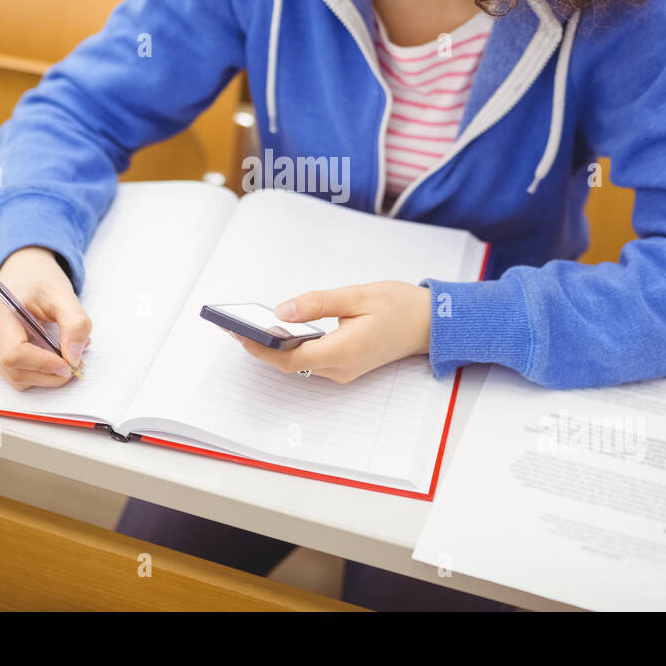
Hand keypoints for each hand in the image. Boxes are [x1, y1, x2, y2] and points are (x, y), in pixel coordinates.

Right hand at [0, 246, 91, 390]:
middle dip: (48, 374)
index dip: (43, 364)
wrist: (24, 275)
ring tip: (64, 356)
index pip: (13, 353)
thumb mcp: (65, 295)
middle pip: (14, 369)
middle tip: (76, 364)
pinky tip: (48, 356)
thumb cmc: (42, 282)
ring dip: (44, 375)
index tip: (69, 365)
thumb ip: (76, 325)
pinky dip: (35, 372)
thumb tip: (73, 359)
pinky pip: (12, 375)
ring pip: (14, 377)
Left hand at [225, 281, 431, 383]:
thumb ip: (318, 303)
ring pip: (299, 364)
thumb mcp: (357, 296)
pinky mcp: (345, 364)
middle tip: (235, 326)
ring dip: (275, 348)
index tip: (238, 333)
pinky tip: (281, 330)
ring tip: (250, 326)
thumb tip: (282, 311)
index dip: (260, 348)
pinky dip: (292, 347)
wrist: (429, 323)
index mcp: (344, 351)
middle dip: (261, 347)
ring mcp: (343, 370)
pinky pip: (311, 360)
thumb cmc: (399, 306)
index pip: (290, 358)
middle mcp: (341, 368)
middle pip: (291, 364)